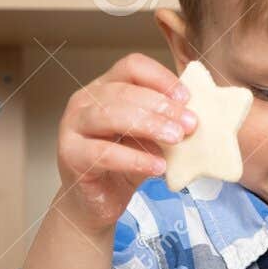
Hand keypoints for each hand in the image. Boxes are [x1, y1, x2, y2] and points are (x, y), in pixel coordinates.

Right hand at [56, 52, 195, 230]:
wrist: (95, 202)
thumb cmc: (122, 165)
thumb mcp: (149, 139)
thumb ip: (164, 123)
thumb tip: (196, 117)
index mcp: (105, 88)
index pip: (132, 67)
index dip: (161, 78)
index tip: (187, 98)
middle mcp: (85, 101)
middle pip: (123, 90)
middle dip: (161, 106)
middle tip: (190, 123)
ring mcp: (73, 126)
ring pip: (110, 115)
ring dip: (149, 125)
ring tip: (176, 139)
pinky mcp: (71, 155)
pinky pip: (104, 153)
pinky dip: (135, 158)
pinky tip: (158, 166)